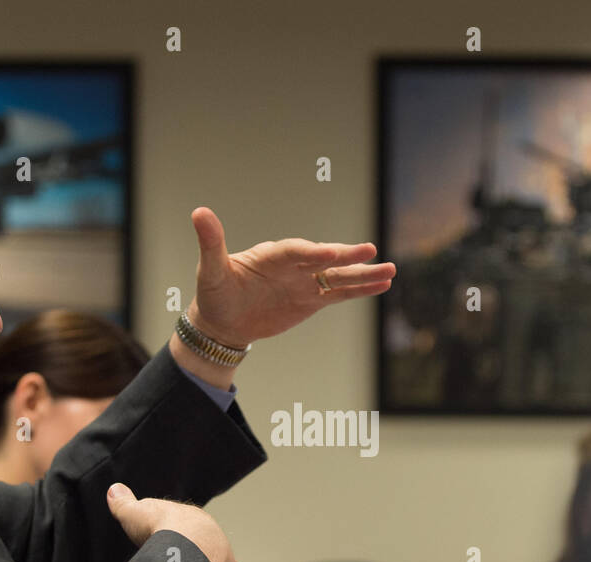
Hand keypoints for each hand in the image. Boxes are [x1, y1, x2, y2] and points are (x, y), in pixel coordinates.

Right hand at [106, 482, 269, 561]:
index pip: (193, 531)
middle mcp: (215, 544)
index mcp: (195, 525)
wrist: (181, 542)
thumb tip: (114, 490)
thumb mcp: (135, 513)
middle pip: (213, 554)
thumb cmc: (159, 527)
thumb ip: (125, 503)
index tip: (180, 544)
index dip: (185, 538)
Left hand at [187, 206, 396, 346]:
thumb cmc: (214, 292)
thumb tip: (199, 212)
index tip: (329, 254)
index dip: (311, 252)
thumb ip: (211, 243)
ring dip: (363, 274)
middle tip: (369, 251)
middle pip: (323, 259)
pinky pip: (339, 293)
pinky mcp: (311, 300)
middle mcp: (293, 265)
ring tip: (390, 271)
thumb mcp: (210, 270)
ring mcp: (304, 282)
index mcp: (270, 255)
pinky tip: (382, 284)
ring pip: (338, 276)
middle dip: (345, 256)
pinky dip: (360, 289)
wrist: (222, 321)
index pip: (295, 251)